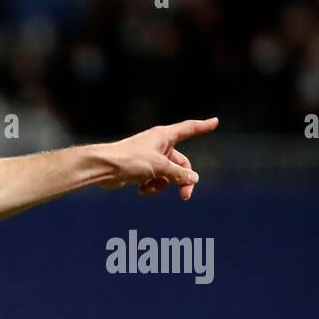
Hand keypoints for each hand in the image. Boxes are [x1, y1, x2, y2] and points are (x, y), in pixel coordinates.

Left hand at [97, 117, 218, 199]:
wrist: (103, 168)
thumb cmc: (130, 160)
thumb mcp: (160, 167)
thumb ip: (179, 174)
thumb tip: (194, 179)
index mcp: (165, 136)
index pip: (189, 129)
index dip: (203, 126)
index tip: (215, 122)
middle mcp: (158, 145)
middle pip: (180, 163)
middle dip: (182, 180)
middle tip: (185, 196)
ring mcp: (149, 158)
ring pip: (167, 175)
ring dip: (162, 185)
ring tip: (150, 188)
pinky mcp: (139, 170)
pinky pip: (153, 180)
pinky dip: (150, 187)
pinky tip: (141, 190)